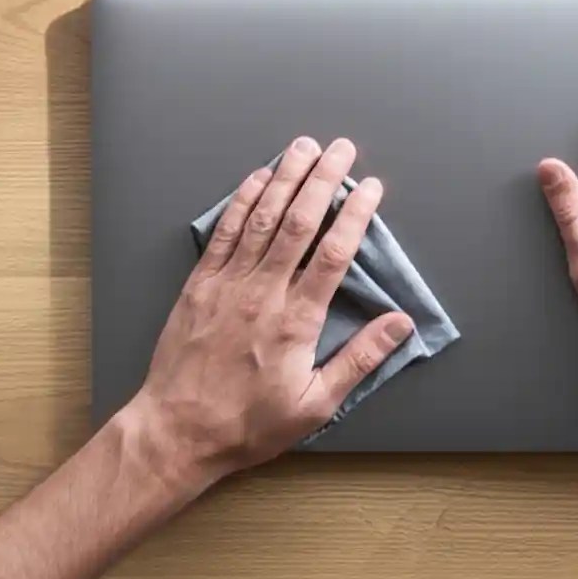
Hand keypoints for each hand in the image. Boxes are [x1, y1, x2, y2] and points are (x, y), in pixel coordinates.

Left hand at [126, 137, 413, 493]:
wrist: (177, 432)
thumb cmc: (248, 425)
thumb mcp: (315, 404)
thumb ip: (359, 359)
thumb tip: (399, 324)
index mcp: (296, 321)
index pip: (334, 253)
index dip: (356, 214)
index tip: (371, 188)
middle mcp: (262, 293)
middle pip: (299, 222)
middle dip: (323, 179)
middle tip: (342, 148)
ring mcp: (227, 285)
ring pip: (262, 218)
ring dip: (284, 177)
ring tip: (303, 146)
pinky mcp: (199, 286)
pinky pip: (224, 233)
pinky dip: (242, 201)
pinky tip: (257, 178)